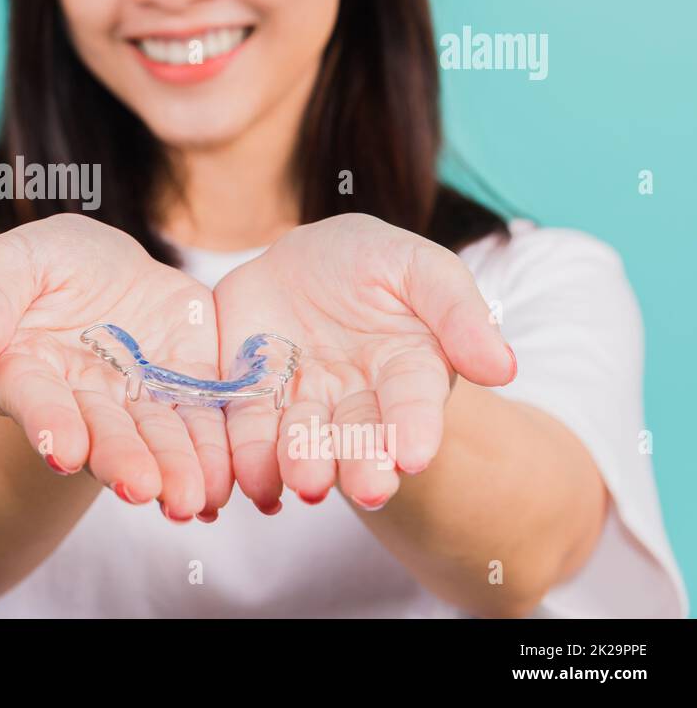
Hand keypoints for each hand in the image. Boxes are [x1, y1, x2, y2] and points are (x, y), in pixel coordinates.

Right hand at [0, 214, 227, 520]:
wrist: (108, 270)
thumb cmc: (47, 265)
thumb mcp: (14, 258)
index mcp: (25, 370)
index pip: (34, 399)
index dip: (49, 424)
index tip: (64, 452)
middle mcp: (80, 401)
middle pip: (101, 432)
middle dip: (121, 460)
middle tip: (141, 488)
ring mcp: (137, 401)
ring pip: (156, 438)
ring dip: (173, 469)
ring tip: (191, 497)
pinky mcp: (188, 389)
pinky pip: (206, 421)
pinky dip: (216, 452)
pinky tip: (225, 482)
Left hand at [213, 213, 516, 511]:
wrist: (301, 262)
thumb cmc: (373, 262)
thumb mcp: (419, 268)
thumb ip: (459, 312)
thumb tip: (503, 368)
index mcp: (408, 369)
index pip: (414, 402)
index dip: (414, 428)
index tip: (413, 456)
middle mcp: (358, 398)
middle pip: (361, 434)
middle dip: (363, 463)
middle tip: (367, 492)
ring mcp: (305, 402)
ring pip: (304, 439)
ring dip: (304, 465)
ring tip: (306, 483)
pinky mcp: (255, 399)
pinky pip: (250, 430)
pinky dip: (250, 459)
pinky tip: (252, 481)